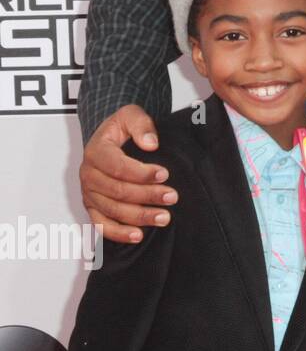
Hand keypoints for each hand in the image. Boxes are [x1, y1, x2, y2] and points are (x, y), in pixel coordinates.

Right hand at [80, 104, 175, 243]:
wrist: (109, 138)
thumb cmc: (121, 128)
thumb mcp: (131, 115)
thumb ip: (141, 125)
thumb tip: (151, 143)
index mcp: (96, 152)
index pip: (117, 166)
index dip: (141, 173)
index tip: (165, 174)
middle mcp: (88, 174)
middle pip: (117, 191)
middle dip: (147, 196)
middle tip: (172, 196)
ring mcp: (89, 193)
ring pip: (112, 210)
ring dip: (139, 216)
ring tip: (164, 217)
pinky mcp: (93, 207)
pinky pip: (102, 224)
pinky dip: (119, 233)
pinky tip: (139, 235)